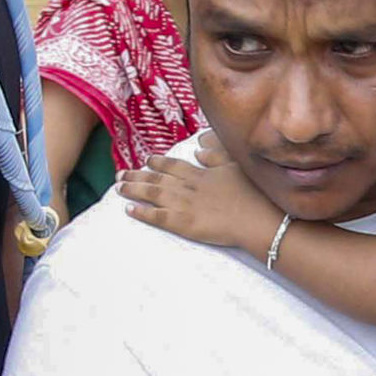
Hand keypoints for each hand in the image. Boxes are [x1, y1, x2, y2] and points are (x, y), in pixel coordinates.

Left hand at [115, 150, 275, 255]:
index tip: (145, 161)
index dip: (156, 163)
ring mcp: (185, 205)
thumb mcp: (235, 167)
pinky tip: (129, 209)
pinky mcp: (185, 223)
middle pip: (156, 179)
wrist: (257, 218)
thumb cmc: (252, 193)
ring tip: (118, 188)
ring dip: (133, 190)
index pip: (172, 165)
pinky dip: (142, 213)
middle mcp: (188, 186)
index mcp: (200, 173)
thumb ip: (215, 157)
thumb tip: (198, 151)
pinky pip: (157, 217)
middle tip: (119, 175)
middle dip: (136, 176)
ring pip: (152, 194)